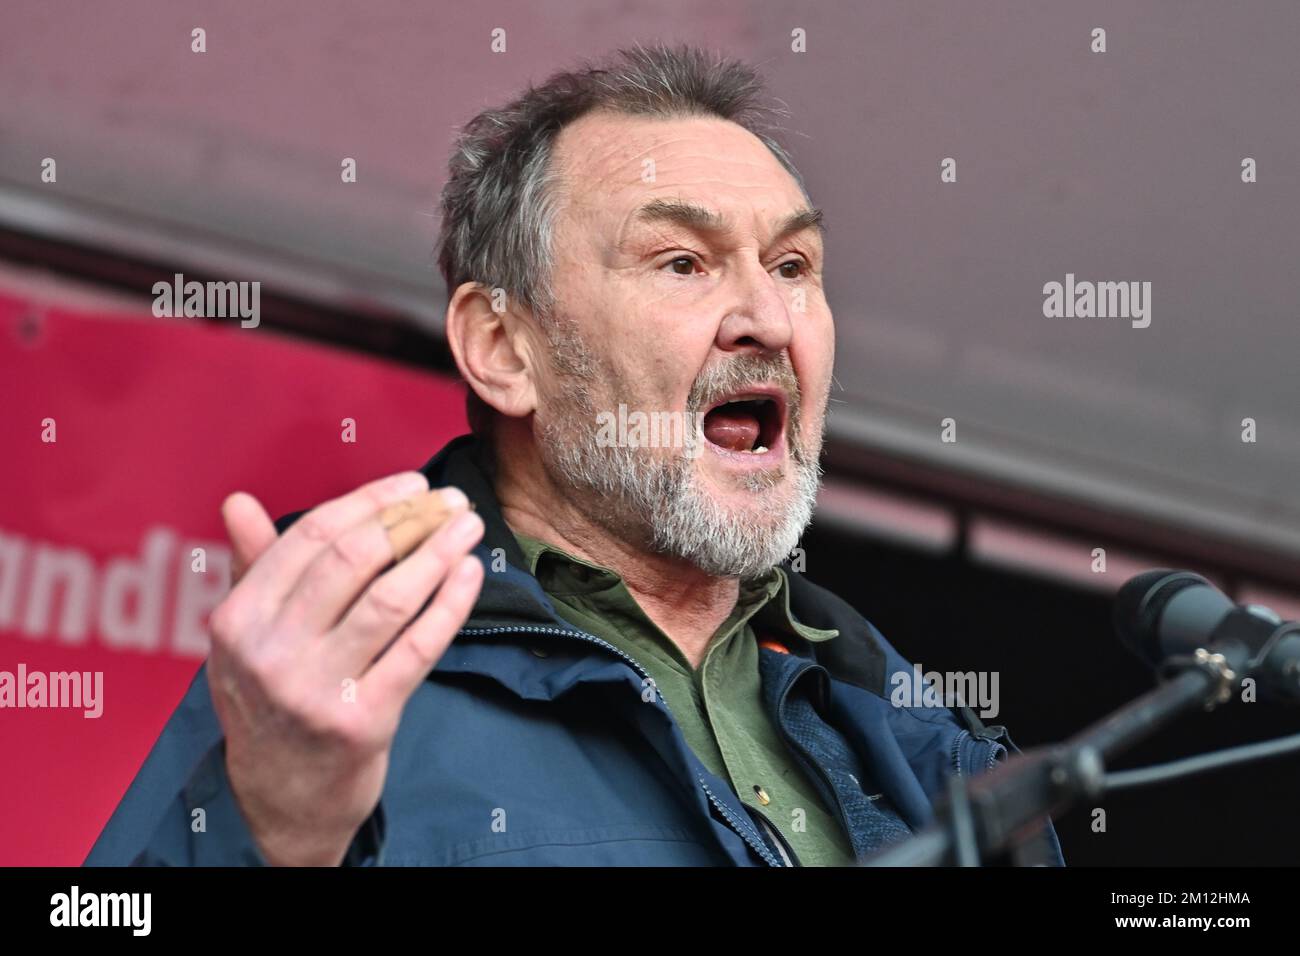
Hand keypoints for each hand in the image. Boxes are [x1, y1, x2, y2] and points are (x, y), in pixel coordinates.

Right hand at [209, 471, 483, 865]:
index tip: (412, 484)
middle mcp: (270, 652)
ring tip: (469, 528)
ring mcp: (316, 688)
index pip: (310, 538)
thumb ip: (251, 568)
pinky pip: (418, 647)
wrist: (282, 799)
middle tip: (451, 502)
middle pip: (353, 561)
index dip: (369, 502)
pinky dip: (450, 604)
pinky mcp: (363, 719)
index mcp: (238, 620)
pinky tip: (470, 574)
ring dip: (438, 553)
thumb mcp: (245, 639)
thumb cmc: (271, 703)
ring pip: (390, 599)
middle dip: (412, 520)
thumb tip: (240, 503)